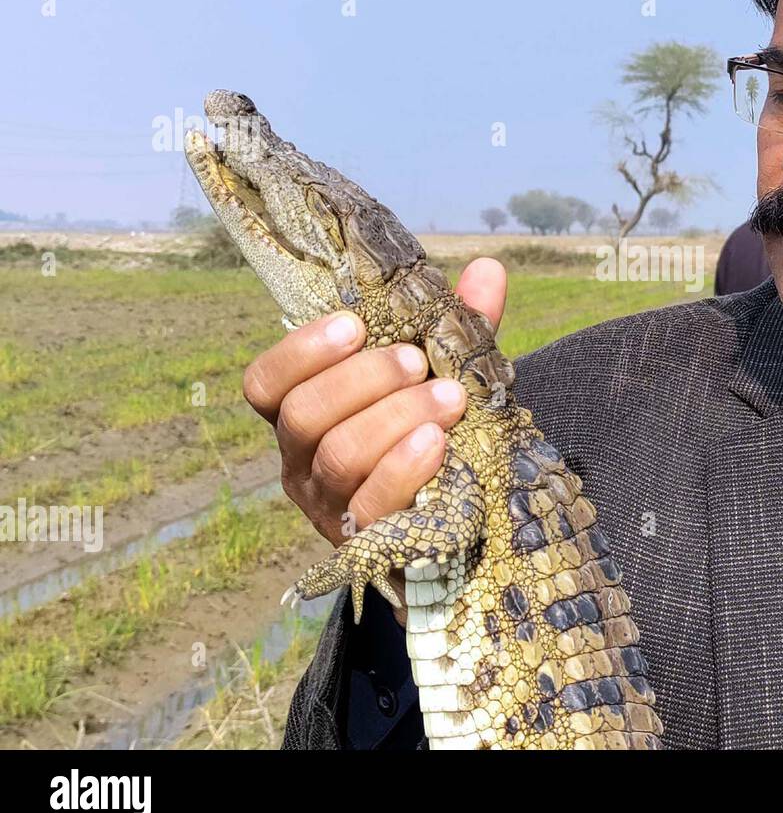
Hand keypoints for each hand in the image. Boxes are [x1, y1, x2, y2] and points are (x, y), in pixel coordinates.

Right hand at [241, 257, 507, 623]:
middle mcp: (302, 462)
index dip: (300, 351)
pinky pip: (372, 505)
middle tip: (414, 360)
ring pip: (339, 456)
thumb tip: (488, 269)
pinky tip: (437, 442)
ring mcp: (329, 507)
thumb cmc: (436, 433)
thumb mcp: (446, 375)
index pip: (265, 383)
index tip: (354, 324)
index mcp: (306, 415)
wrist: (458, 524)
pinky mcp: (364, 543)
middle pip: (303, 415)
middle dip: (361, 380)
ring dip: (394, 417)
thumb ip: (459, 327)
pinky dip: (404, 468)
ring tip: (448, 398)